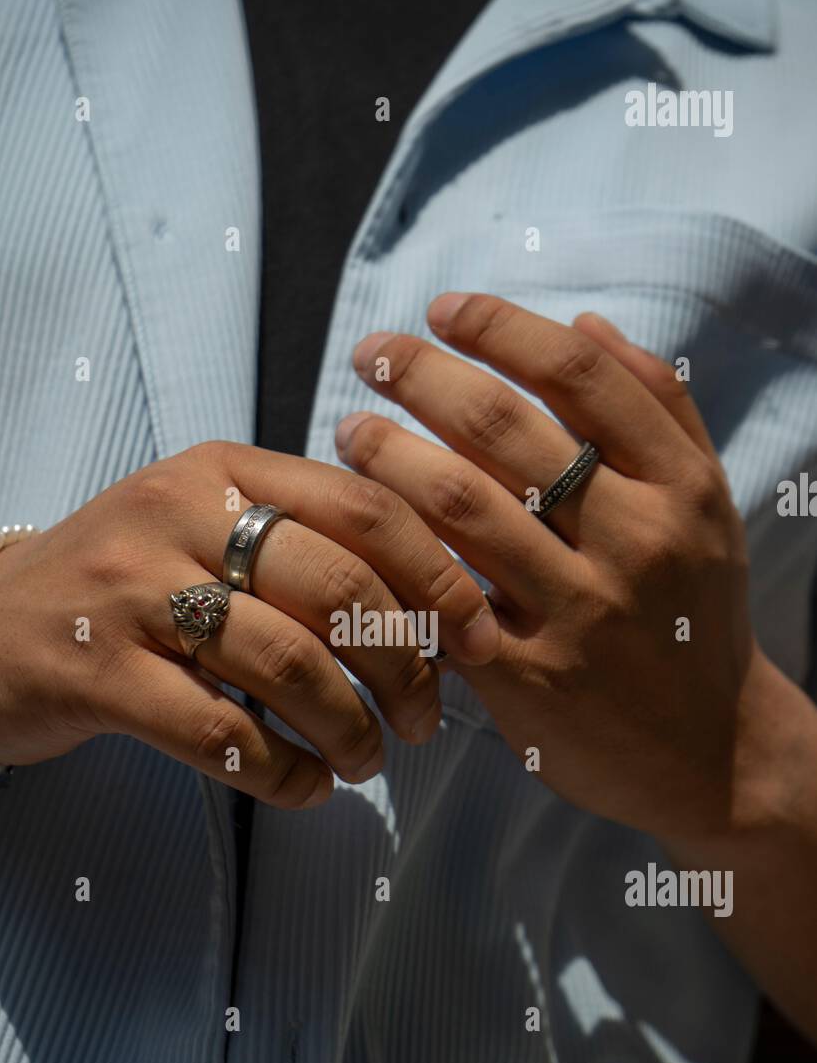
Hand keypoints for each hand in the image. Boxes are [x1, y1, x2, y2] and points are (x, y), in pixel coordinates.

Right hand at [0, 440, 496, 808]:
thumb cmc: (120, 591)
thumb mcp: (203, 534)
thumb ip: (302, 545)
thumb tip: (437, 606)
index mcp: (223, 471)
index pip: (366, 508)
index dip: (442, 578)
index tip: (483, 640)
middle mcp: (178, 516)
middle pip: (339, 586)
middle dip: (407, 666)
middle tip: (424, 722)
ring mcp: (129, 593)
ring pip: (286, 662)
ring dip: (350, 728)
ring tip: (366, 762)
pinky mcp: (92, 673)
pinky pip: (218, 732)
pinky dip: (282, 772)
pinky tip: (304, 788)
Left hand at [335, 294, 760, 841]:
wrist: (711, 752)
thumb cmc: (694, 615)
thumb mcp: (706, 505)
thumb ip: (658, 409)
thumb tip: (585, 322)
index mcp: (679, 487)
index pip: (580, 377)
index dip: (501, 329)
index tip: (444, 309)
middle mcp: (634, 542)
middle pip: (507, 432)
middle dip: (424, 378)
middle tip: (371, 354)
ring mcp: (579, 612)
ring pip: (463, 508)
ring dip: (391, 457)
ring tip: (351, 431)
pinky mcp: (529, 679)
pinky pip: (444, 599)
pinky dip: (396, 557)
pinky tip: (360, 530)